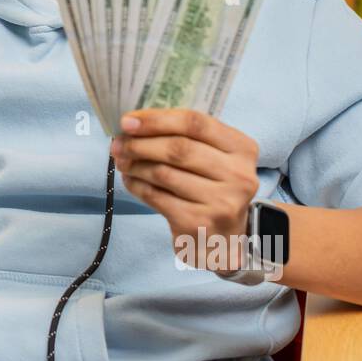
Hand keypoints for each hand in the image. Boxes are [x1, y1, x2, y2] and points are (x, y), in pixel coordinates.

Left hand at [111, 109, 260, 270]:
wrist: (224, 240)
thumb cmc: (212, 190)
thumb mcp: (214, 159)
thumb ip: (185, 137)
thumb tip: (135, 124)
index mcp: (243, 149)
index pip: (196, 123)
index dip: (157, 119)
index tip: (128, 121)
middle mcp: (238, 175)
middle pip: (178, 148)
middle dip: (140, 143)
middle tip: (118, 143)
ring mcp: (220, 202)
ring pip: (164, 173)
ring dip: (135, 164)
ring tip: (121, 160)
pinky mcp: (198, 223)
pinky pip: (157, 196)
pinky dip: (137, 185)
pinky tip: (130, 179)